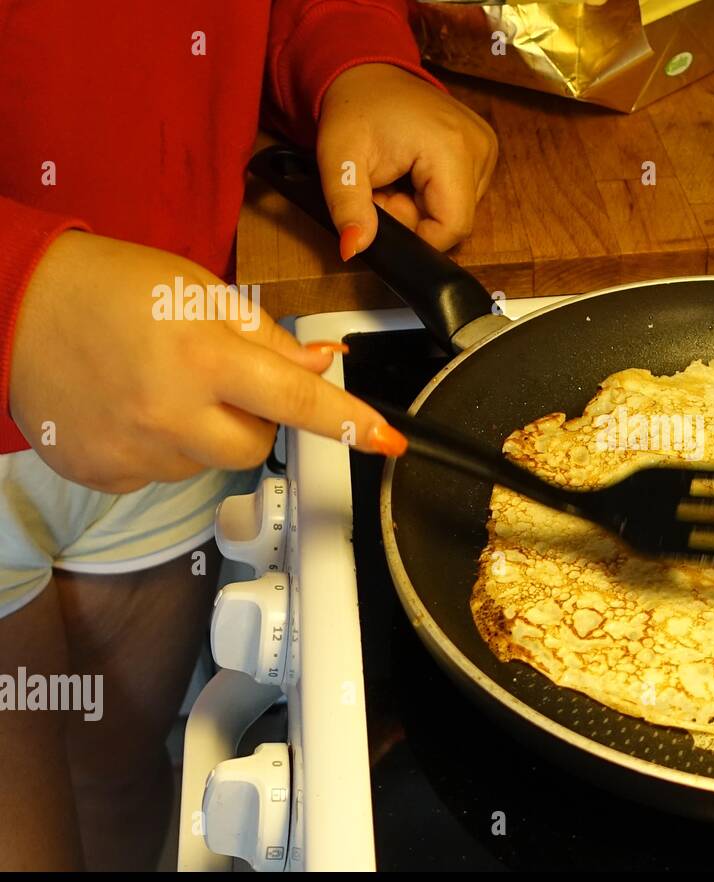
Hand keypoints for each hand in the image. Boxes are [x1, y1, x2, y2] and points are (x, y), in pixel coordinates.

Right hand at [10, 231, 405, 492]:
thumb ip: (265, 336)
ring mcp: (136, 452)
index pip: (296, 401)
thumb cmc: (107, 287)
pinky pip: (164, 474)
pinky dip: (161, 447)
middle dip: (255, 416)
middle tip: (217, 377)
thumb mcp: (197, 290)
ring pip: (211, 462)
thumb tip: (323, 365)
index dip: (349, 423)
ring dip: (205, 431)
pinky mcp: (106, 476)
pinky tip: (130, 408)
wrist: (9, 307)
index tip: (389, 442)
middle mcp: (170, 413)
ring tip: (160, 385)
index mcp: (202, 357)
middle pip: (258, 445)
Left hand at [316, 62, 496, 256]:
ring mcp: (487, 148)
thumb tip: (352, 250)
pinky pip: (462, 193)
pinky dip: (433, 192)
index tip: (384, 209)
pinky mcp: (485, 149)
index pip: (452, 228)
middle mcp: (480, 148)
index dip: (416, 235)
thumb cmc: (353, 110)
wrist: (367, 72)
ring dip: (422, 205)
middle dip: (414, 216)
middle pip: (453, 219)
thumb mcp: (339, 159)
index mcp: (452, 149)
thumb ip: (348, 207)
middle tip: (383, 186)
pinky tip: (414, 169)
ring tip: (397, 174)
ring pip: (457, 209)